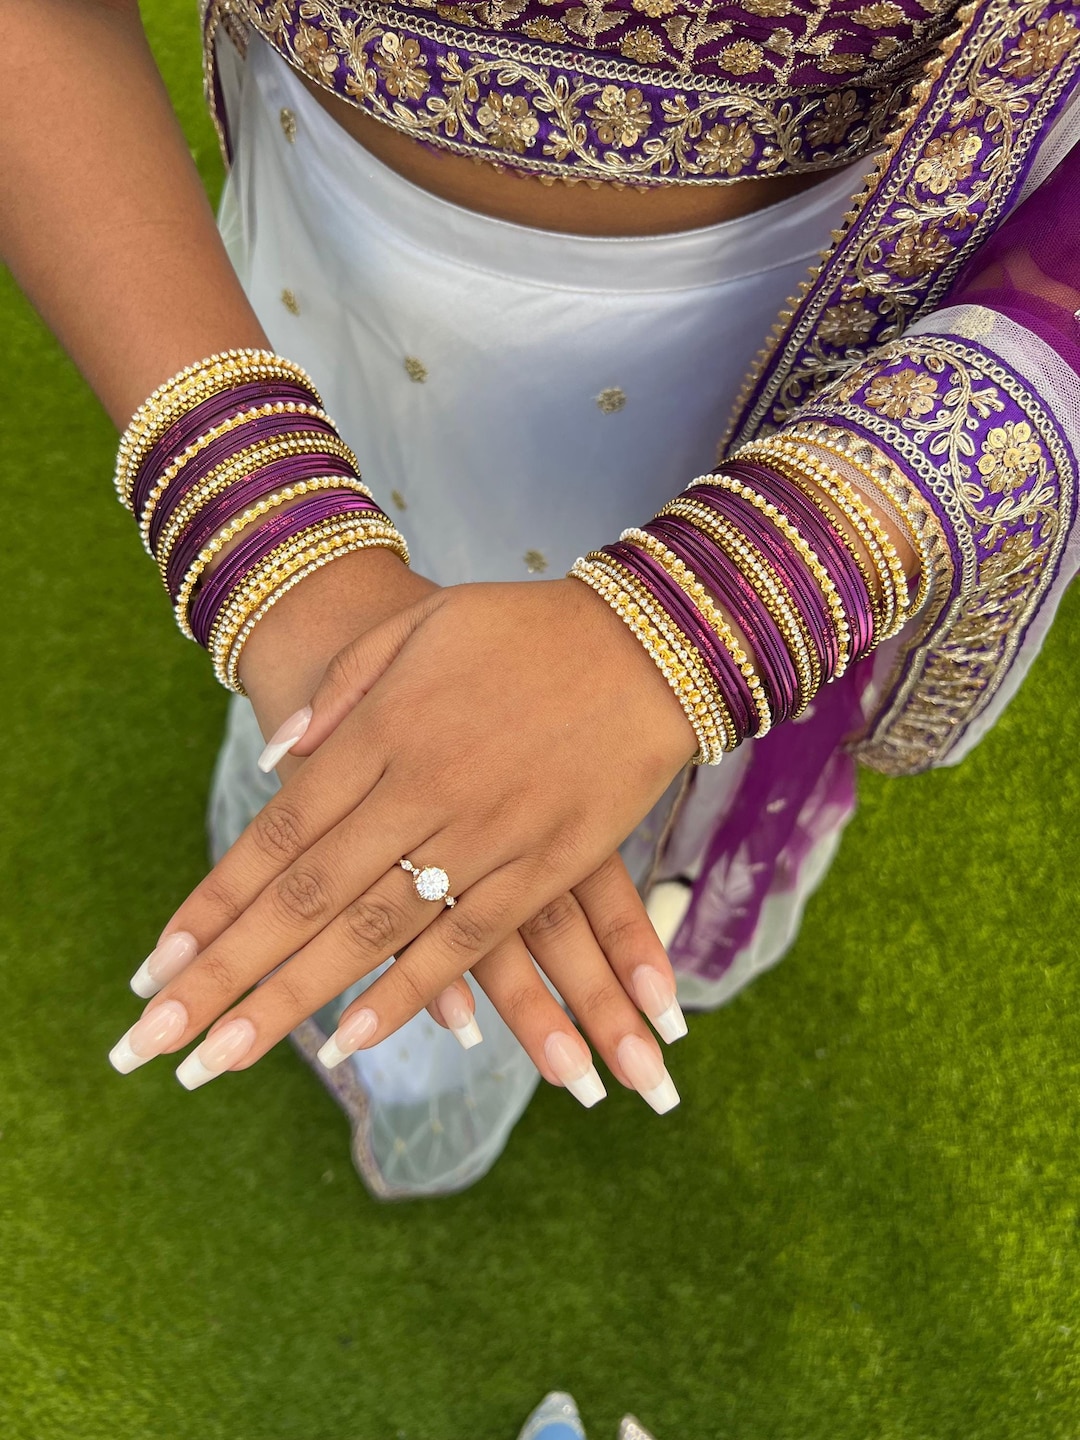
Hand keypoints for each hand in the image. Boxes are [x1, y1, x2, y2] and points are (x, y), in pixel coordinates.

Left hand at [113, 579, 694, 1108]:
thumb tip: (277, 757)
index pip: (275, 837)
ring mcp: (485, 834)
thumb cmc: (525, 628)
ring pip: (372, 935)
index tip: (154, 970)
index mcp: (382, 733)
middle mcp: (420, 791)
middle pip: (305, 900)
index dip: (213, 907)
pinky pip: (466, 942)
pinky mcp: (546, 864)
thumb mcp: (419, 630)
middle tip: (157, 1044)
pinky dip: (408, 994)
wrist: (652, 638)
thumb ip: (344, 693)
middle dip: (225, 978)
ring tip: (225, 1057)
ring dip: (293, 1001)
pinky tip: (350, 1041)